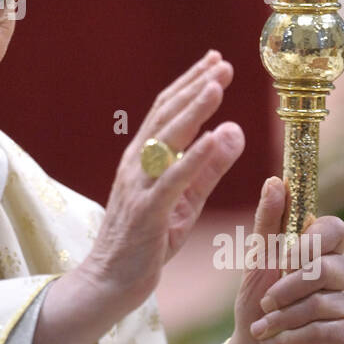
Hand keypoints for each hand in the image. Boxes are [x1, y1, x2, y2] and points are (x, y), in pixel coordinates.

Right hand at [34, 49, 244, 343]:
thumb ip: (209, 167)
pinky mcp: (147, 211)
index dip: (192, 84)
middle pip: (166, 115)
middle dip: (195, 86)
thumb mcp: (185, 200)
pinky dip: (194, 156)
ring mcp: (138, 186)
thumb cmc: (147, 241)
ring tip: (217, 85)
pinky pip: (172, 179)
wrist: (109, 282)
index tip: (217, 61)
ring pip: (166, 139)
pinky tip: (214, 138)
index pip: (168, 111)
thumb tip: (234, 130)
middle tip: (223, 62)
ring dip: (193, 110)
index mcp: (143, 158)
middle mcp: (136, 164)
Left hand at [226, 177, 343, 343]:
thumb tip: (275, 181)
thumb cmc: (258, 305)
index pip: (334, 229)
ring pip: (320, 302)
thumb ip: (269, 222)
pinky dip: (291, 337)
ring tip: (263, 328)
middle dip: (287, 286)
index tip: (284, 255)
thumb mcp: (258, 261)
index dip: (312, 239)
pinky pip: (323, 329)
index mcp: (325, 250)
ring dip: (283, 317)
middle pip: (325, 267)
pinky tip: (275, 343)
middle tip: (265, 301)